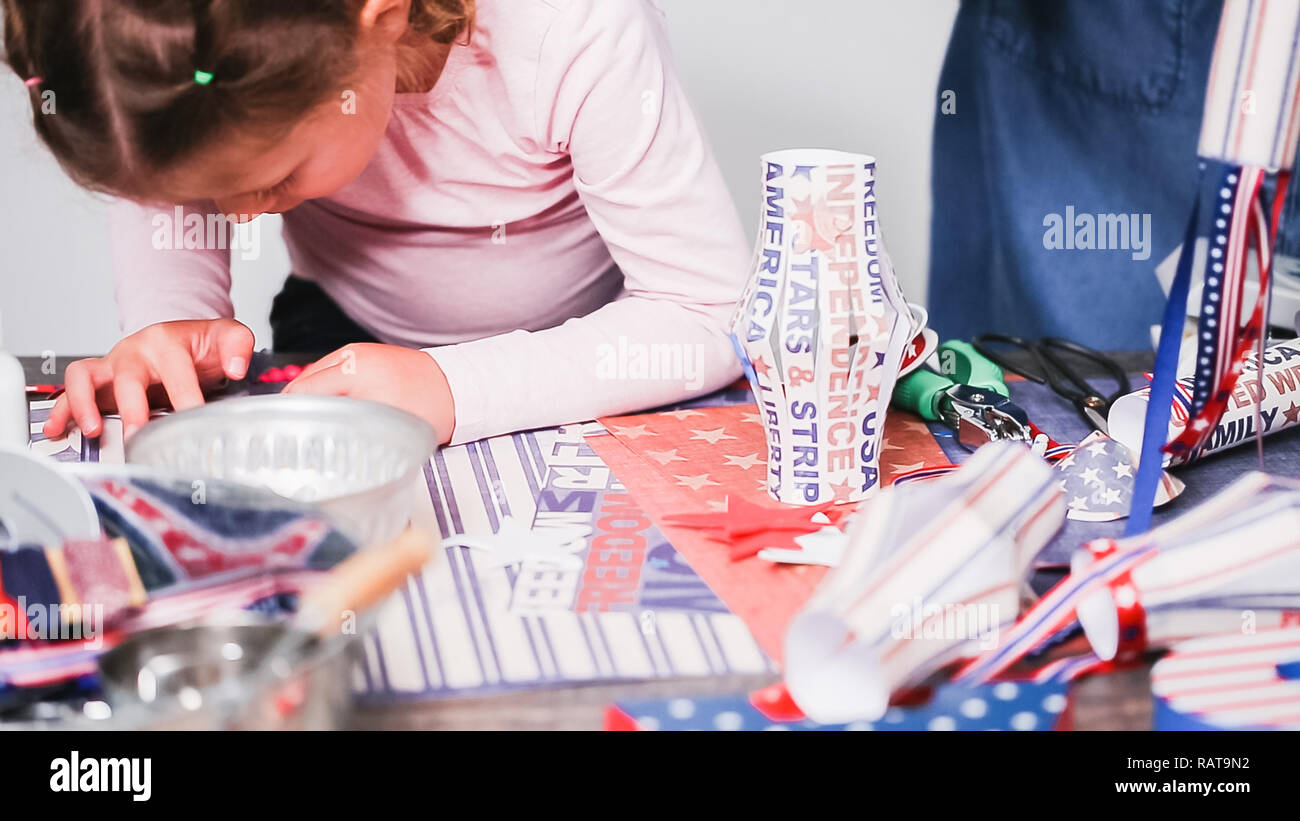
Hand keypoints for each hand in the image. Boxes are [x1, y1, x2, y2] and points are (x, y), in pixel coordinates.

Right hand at [44, 319, 254, 440]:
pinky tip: (57, 430)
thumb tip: (236, 367)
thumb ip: (238, 346)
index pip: (176, 371)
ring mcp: (113, 366)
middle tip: (139, 434)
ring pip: (84, 377)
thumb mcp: (227, 337)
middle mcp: (134, 352)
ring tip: (93, 431)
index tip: (193, 421)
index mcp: (166, 342)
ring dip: (84, 404)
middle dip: (132, 407)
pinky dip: (61, 411)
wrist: (181, 339)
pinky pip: (69, 392)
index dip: (185, 397)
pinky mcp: (98, 381)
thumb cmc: (200, 345)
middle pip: (128, 377)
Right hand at [282, 343, 455, 443]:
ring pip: (316, 375)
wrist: (457, 388)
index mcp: (353, 369)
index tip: (280, 435)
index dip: (287, 415)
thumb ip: (347, 427)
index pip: (302, 390)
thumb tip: (317, 440)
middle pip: (304, 381)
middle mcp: (351, 354)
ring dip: (310, 397)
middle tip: (290, 434)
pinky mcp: (365, 354)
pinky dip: (325, 389)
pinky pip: (332, 371)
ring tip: (308, 424)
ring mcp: (357, 351)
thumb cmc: (429, 410)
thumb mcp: (385, 426)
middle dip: (295, 407)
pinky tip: (329, 409)